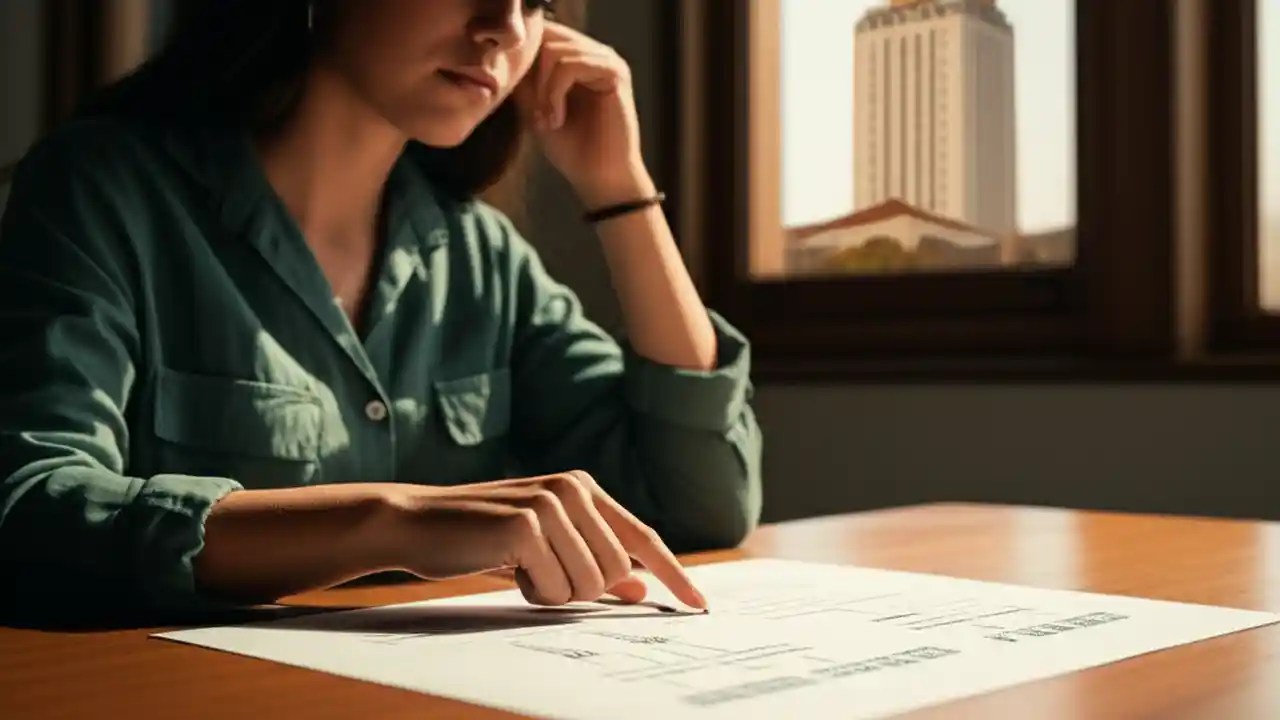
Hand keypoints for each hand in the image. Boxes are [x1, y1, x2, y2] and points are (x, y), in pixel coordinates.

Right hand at [380, 470, 707, 609]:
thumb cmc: (480, 535)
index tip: (699, 603)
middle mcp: (573, 488)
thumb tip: (642, 587)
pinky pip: (555, 589)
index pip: (642, 537)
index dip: (674, 573)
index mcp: (583, 487)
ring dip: (554, 592)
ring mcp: (550, 504)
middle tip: (539, 575)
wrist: (416, 522)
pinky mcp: (526, 527)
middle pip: (617, 572)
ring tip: (520, 567)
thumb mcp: (546, 544)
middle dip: (582, 589)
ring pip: (590, 584)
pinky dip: (532, 592)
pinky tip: (505, 567)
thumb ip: (594, 559)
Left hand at [515, 22, 653, 207]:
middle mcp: (594, 52)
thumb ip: (523, 80)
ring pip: (554, 52)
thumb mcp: (535, 107)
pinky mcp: (614, 72)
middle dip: (530, 75)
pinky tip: (557, 119)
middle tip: (535, 113)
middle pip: (545, 37)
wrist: (599, 178)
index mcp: (578, 57)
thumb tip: (500, 57)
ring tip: (547, 120)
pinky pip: (570, 66)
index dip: (522, 63)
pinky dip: (555, 93)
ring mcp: (606, 59)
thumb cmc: (571, 148)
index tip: (522, 103)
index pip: (541, 36)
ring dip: (542, 90)